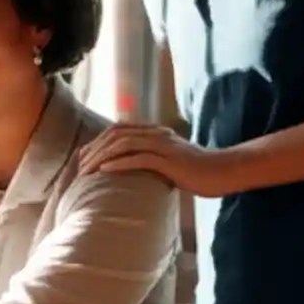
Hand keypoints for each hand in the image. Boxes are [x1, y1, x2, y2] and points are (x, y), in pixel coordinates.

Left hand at [77, 124, 241, 197]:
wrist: (224, 173)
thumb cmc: (197, 172)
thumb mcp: (168, 164)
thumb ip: (150, 161)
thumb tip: (129, 172)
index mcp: (155, 133)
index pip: (118, 130)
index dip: (97, 142)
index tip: (83, 158)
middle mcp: (157, 134)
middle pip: (116, 135)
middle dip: (94, 150)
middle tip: (79, 167)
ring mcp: (164, 146)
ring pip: (123, 144)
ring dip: (101, 157)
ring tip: (86, 171)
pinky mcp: (170, 160)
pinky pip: (140, 158)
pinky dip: (119, 163)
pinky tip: (105, 171)